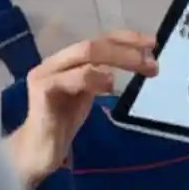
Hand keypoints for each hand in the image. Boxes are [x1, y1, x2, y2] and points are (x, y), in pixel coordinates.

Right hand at [5, 30, 158, 188]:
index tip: (152, 43)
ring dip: (118, 59)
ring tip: (140, 69)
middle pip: (93, 44)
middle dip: (126, 49)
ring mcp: (46, 73)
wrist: (36, 151)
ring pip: (84, 53)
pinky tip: (109, 85)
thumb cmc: (60, 123)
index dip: (126, 38)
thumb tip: (134, 62)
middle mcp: (54, 61)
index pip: (98, 40)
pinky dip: (94, 77)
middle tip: (152, 62)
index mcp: (65, 60)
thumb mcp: (86, 94)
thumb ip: (100, 77)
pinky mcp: (42, 91)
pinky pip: (71, 77)